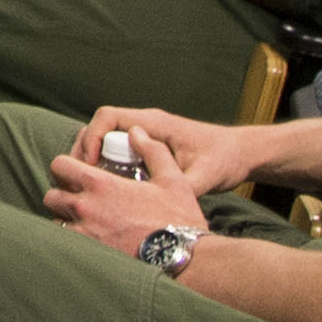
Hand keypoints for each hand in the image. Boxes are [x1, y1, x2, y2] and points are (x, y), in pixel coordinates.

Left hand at [38, 126, 211, 257]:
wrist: (183, 259)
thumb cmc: (178, 218)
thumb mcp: (172, 178)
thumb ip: (153, 150)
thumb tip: (136, 132)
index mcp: (101, 185)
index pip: (59, 166)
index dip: (66, 167)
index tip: (78, 173)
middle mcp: (86, 208)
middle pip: (52, 196)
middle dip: (63, 195)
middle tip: (81, 199)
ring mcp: (84, 234)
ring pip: (56, 222)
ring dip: (66, 219)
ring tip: (86, 221)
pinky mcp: (89, 256)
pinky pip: (67, 245)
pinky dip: (72, 240)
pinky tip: (90, 240)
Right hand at [69, 102, 250, 203]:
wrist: (242, 155)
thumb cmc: (226, 159)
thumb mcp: (205, 176)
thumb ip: (180, 186)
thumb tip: (157, 205)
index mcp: (155, 124)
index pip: (108, 116)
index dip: (91, 137)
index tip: (89, 165)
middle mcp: (146, 125)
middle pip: (99, 128)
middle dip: (84, 151)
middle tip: (78, 179)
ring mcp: (146, 135)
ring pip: (105, 140)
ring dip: (93, 160)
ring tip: (89, 186)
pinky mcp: (148, 147)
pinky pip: (117, 151)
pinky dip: (106, 166)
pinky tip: (109, 188)